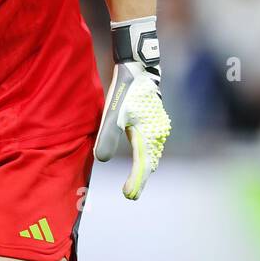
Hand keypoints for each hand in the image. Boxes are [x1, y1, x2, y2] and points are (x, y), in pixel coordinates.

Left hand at [94, 18, 170, 199]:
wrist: (136, 64)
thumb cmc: (125, 89)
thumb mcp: (113, 113)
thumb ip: (107, 137)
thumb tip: (102, 160)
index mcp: (149, 134)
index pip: (144, 165)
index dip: (136, 182)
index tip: (128, 196)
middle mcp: (156, 132)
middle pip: (151, 161)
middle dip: (142, 178)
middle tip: (131, 194)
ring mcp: (155, 124)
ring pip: (152, 151)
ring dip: (144, 167)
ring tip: (135, 181)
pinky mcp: (149, 117)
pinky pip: (150, 142)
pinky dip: (145, 154)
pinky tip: (140, 156)